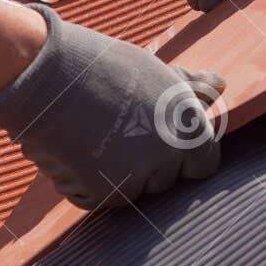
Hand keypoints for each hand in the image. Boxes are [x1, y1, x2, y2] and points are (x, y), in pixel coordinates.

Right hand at [0, 7, 223, 209]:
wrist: (46, 73)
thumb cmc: (101, 65)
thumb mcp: (154, 70)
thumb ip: (189, 88)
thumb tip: (219, 86)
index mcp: (188, 127)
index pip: (204, 164)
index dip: (184, 156)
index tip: (160, 142)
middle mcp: (169, 156)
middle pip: (166, 181)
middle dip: (147, 165)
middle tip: (117, 131)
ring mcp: (136, 177)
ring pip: (133, 193)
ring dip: (116, 176)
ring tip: (94, 135)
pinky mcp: (102, 194)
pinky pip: (99, 199)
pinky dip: (85, 183)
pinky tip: (75, 150)